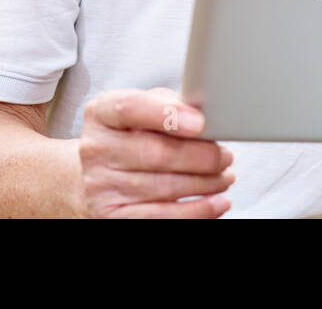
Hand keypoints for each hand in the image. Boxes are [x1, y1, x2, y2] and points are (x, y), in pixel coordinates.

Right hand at [77, 87, 234, 217]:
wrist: (100, 174)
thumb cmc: (131, 136)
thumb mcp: (142, 111)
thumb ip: (167, 105)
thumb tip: (205, 115)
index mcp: (101, 114)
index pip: (130, 107)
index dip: (167, 113)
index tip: (200, 123)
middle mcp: (95, 149)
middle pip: (156, 152)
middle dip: (201, 156)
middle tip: (225, 157)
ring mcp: (100, 186)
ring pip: (164, 187)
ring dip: (205, 184)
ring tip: (225, 177)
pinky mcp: (112, 217)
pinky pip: (161, 217)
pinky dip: (197, 211)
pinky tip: (216, 202)